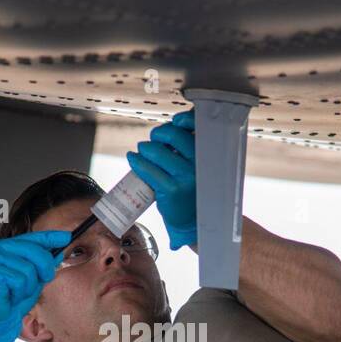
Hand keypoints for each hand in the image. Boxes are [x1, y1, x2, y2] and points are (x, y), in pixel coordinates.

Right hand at [0, 231, 72, 341]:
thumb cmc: (10, 300)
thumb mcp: (33, 280)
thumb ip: (43, 266)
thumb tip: (59, 253)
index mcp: (4, 247)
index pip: (31, 238)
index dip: (50, 237)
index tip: (67, 236)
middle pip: (34, 251)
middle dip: (45, 268)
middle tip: (44, 279)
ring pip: (28, 269)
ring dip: (28, 286)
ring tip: (16, 293)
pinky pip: (19, 280)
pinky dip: (19, 292)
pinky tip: (8, 297)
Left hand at [126, 110, 196, 249]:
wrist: (192, 221)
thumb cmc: (191, 190)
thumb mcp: (195, 167)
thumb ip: (188, 148)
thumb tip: (171, 126)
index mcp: (207, 155)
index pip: (198, 127)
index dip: (184, 119)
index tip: (175, 122)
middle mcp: (200, 164)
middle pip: (174, 136)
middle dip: (159, 134)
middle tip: (153, 140)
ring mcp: (186, 177)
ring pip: (157, 152)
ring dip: (145, 148)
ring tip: (142, 152)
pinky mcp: (172, 190)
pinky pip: (148, 169)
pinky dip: (136, 161)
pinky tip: (133, 159)